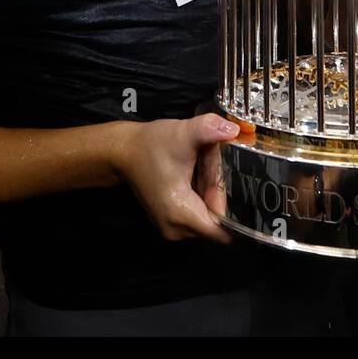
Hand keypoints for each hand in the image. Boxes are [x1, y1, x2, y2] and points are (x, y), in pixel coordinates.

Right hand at [112, 114, 237, 242]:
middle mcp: (176, 229)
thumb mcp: (182, 133)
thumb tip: (232, 129)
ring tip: (197, 167)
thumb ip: (208, 129)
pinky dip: (199, 196)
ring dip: (208, 193)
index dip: (230, 204)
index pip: (223, 229)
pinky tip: (191, 175)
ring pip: (207, 215)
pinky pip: (196, 214)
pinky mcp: (170, 222)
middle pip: (216, 219)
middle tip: (206, 164)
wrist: (124, 151)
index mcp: (180, 214)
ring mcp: (172, 228)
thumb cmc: (150, 145)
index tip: (223, 179)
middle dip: (217, 192)